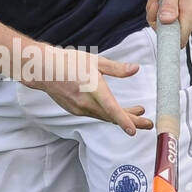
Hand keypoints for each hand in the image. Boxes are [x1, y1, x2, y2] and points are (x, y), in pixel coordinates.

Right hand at [26, 49, 151, 135]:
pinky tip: (116, 110)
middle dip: (132, 120)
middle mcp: (85, 103)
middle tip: (148, 122)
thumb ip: (116, 68)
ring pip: (105, 116)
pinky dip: (108, 114)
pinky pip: (95, 114)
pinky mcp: (75, 110)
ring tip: (139, 111)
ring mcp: (79, 109)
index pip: (111, 108)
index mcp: (92, 89)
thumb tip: (135, 70)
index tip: (134, 130)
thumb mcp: (94, 61)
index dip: (124, 119)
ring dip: (121, 116)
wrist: (43, 70)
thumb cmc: (67, 61)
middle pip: (112, 117)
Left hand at [144, 0, 191, 39]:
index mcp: (190, 17)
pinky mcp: (190, 15)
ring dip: (160, 12)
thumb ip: (169, 6)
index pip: (177, 42)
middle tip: (155, 0)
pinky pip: (174, 19)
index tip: (156, 21)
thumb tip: (166, 21)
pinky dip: (166, 10)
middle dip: (157, 18)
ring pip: (170, 25)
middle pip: (169, 33)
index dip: (163, 37)